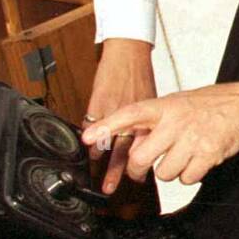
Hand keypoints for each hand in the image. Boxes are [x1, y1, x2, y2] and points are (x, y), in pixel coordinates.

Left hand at [81, 83, 238, 187]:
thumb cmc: (209, 105)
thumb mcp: (177, 102)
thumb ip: (154, 119)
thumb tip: (128, 137)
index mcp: (165, 107)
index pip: (130, 114)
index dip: (107, 126)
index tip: (88, 137)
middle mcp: (176, 122)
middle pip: (140, 158)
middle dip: (138, 169)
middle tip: (142, 169)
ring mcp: (191, 139)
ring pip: (163, 173)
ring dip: (170, 171)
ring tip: (182, 156)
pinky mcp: (207, 155)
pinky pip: (186, 179)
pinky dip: (190, 175)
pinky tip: (196, 161)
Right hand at [87, 38, 155, 193]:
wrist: (129, 52)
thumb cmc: (140, 75)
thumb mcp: (151, 100)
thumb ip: (150, 121)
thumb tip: (149, 141)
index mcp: (149, 115)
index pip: (145, 144)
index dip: (140, 163)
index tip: (135, 178)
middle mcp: (132, 114)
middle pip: (125, 148)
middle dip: (118, 169)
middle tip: (111, 186)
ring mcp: (114, 109)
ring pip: (108, 139)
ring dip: (101, 158)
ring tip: (96, 173)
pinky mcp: (99, 101)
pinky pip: (93, 124)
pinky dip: (91, 138)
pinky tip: (88, 150)